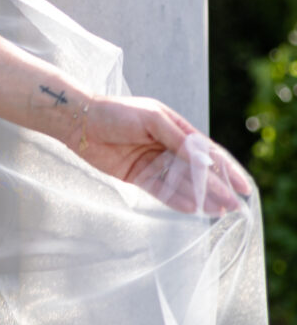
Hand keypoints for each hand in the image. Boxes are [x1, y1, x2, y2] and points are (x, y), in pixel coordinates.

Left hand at [73, 96, 251, 215]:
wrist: (80, 121)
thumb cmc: (116, 112)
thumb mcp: (152, 119)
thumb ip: (177, 140)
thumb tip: (203, 158)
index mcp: (176, 128)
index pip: (207, 151)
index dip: (226, 168)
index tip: (242, 186)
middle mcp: (167, 146)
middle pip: (197, 171)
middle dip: (216, 188)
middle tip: (232, 205)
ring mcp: (153, 162)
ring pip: (181, 183)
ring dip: (199, 197)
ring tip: (217, 211)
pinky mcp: (137, 176)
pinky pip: (161, 190)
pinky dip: (176, 199)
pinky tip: (192, 209)